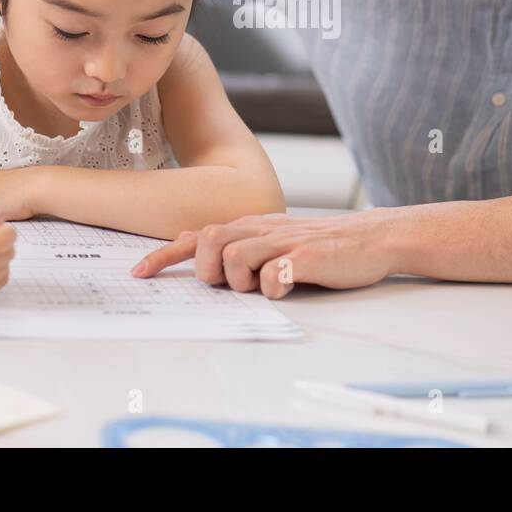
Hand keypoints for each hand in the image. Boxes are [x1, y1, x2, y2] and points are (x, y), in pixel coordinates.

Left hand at [131, 210, 405, 298]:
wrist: (371, 237)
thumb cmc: (321, 244)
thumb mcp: (273, 238)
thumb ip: (239, 245)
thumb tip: (200, 254)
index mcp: (250, 226)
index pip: (196, 237)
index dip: (164, 255)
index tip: (139, 273)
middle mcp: (262, 229)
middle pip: (209, 241)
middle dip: (208, 270)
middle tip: (232, 284)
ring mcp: (285, 242)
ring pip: (236, 257)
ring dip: (240, 280)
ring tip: (264, 285)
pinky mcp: (308, 257)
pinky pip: (277, 273)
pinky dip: (273, 285)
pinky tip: (285, 285)